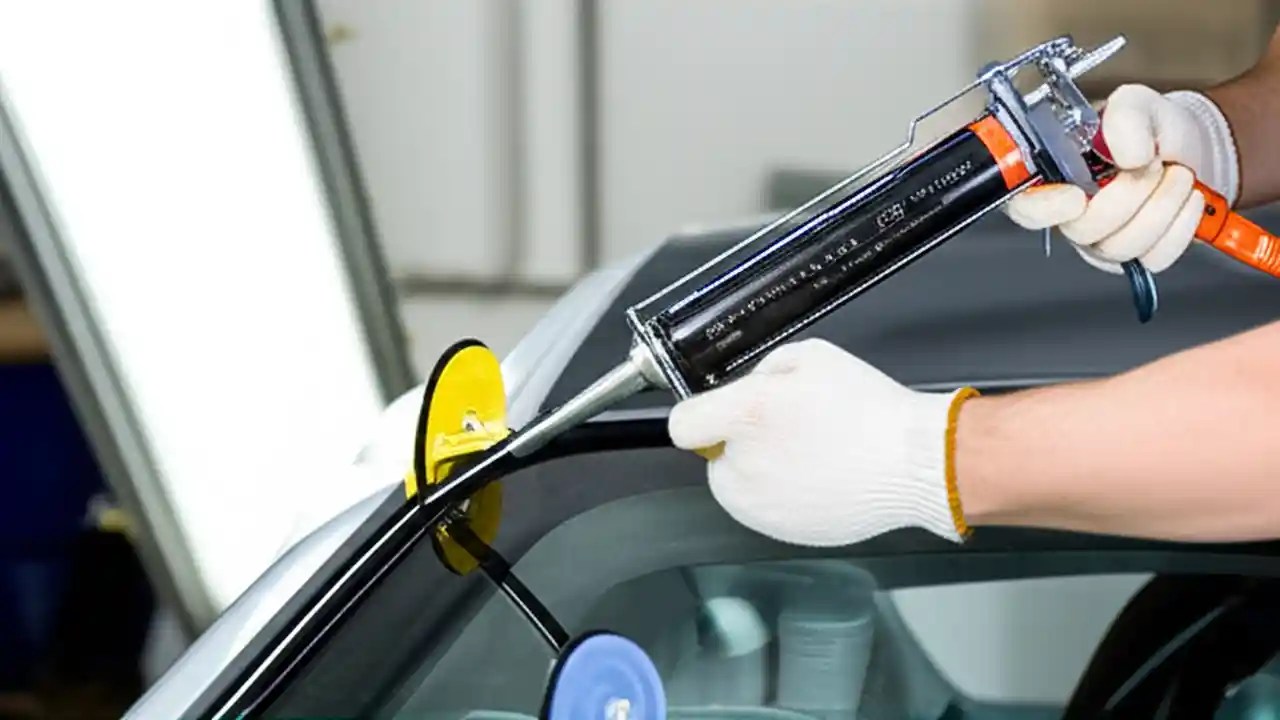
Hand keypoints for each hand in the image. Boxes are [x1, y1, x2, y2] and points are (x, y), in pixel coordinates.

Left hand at [667, 339, 973, 546]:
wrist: (916, 463)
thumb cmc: (868, 408)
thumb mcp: (812, 357)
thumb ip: (767, 370)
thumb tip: (752, 387)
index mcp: (745, 417)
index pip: (682, 426)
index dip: (702, 416)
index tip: (722, 415)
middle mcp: (744, 468)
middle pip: (714, 462)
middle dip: (738, 447)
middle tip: (785, 432)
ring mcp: (764, 509)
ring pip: (743, 491)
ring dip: (761, 475)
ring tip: (811, 456)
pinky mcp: (787, 534)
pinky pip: (773, 512)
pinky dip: (788, 499)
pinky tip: (824, 479)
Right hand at [1004, 84, 1239, 273]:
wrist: (1191, 149)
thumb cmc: (1152, 130)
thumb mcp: (1136, 103)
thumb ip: (1126, 118)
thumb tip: (1128, 156)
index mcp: (1055, 176)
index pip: (1025, 206)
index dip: (1045, 208)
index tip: (1076, 197)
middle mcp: (1070, 214)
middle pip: (1083, 230)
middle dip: (1131, 193)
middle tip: (1154, 162)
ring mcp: (1101, 241)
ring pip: (1122, 247)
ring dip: (1164, 205)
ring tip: (1176, 175)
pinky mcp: (1135, 257)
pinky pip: (1154, 258)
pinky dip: (1181, 225)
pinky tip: (1184, 200)